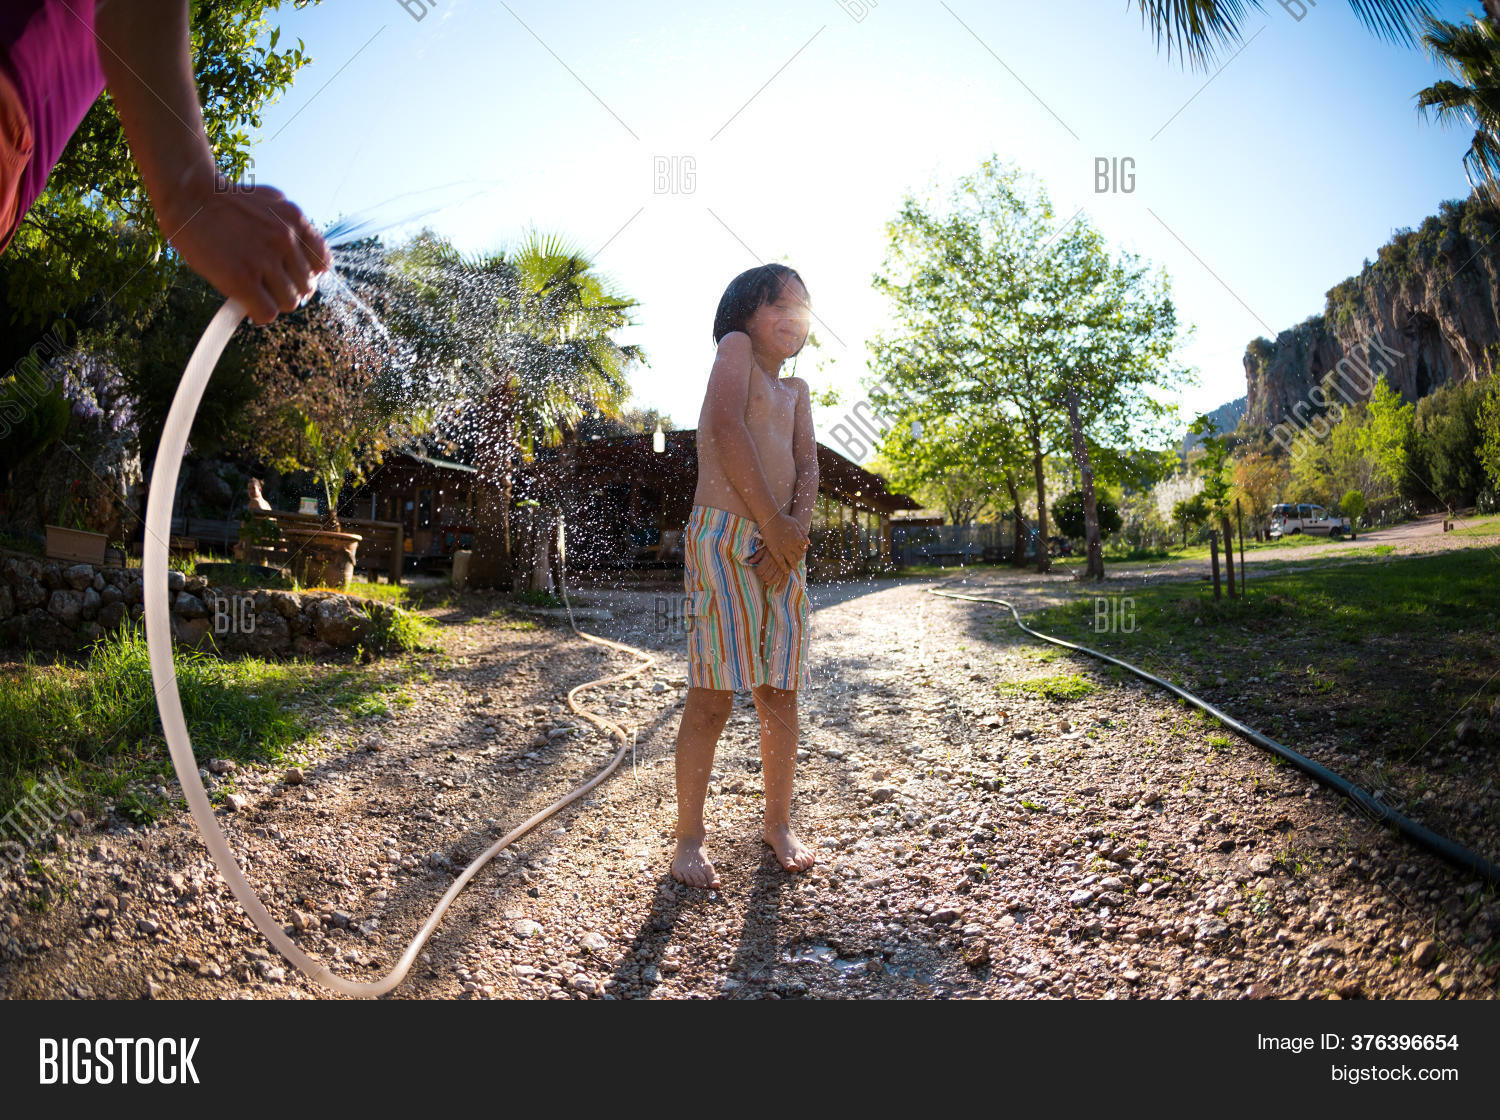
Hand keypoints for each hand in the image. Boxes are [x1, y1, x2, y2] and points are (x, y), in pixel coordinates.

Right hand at [157, 169, 330, 325]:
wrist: (189, 197)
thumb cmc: (225, 201)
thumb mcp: (270, 201)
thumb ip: (290, 225)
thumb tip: (304, 254)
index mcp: (295, 220)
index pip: (322, 263)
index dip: (306, 273)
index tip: (290, 275)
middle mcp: (285, 239)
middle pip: (306, 287)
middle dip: (287, 288)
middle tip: (266, 284)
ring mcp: (265, 260)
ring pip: (290, 302)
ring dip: (273, 301)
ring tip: (255, 291)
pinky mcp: (243, 279)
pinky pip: (267, 312)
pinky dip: (258, 314)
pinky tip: (246, 303)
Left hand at [748, 542, 790, 589]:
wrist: (788, 540)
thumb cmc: (774, 544)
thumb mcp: (764, 547)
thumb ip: (757, 555)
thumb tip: (749, 562)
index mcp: (769, 557)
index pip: (760, 570)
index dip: (756, 571)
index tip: (755, 569)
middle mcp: (776, 563)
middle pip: (766, 576)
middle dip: (762, 577)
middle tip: (760, 575)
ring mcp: (783, 567)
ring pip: (774, 579)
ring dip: (768, 582)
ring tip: (766, 580)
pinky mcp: (789, 569)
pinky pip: (785, 580)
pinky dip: (781, 587)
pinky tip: (776, 591)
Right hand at [758, 511, 808, 574]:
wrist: (769, 518)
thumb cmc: (782, 519)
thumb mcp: (796, 523)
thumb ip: (803, 532)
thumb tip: (809, 543)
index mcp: (799, 538)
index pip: (804, 549)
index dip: (802, 552)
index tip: (799, 553)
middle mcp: (793, 544)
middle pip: (799, 556)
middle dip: (798, 558)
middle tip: (796, 560)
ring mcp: (784, 549)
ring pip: (792, 561)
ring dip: (793, 565)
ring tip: (792, 567)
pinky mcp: (775, 551)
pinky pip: (781, 563)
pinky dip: (784, 568)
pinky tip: (785, 571)